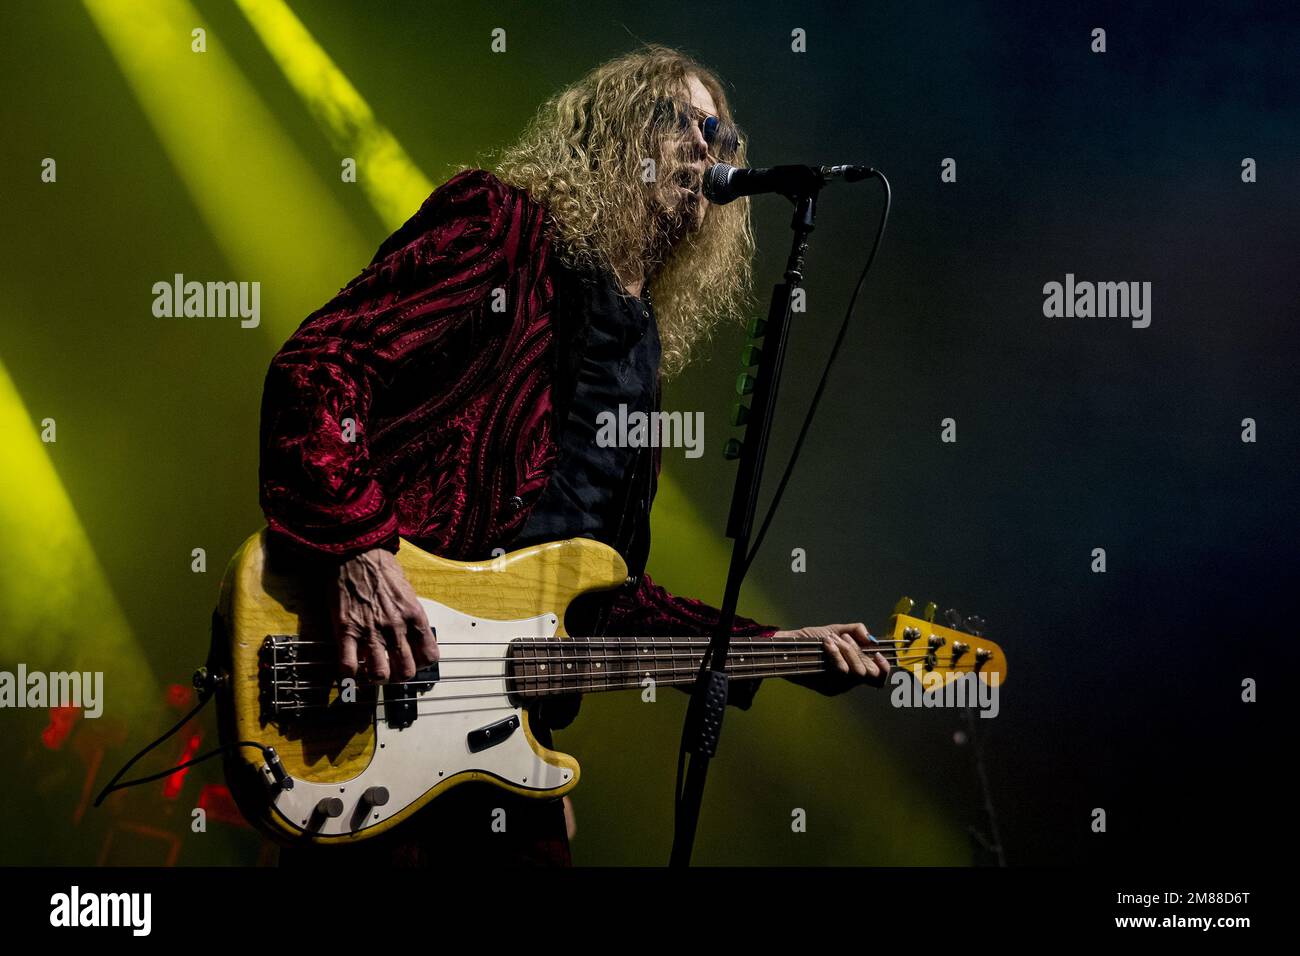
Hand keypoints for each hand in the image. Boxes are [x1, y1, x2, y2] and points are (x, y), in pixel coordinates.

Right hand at [328, 548, 438, 682]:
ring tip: (370, 672)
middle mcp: (396, 627)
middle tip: (390, 670)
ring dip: (375, 678)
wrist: (356, 552)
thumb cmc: (382, 569)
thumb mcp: (408, 592)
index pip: (430, 656)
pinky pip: (348, 665)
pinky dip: (348, 674)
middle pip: (406, 671)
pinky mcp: (347, 630)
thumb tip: (412, 636)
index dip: (421, 664)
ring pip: (380, 675)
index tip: (412, 662)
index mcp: (415, 617)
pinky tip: (349, 669)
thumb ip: (411, 616)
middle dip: (398, 675)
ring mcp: (371, 631)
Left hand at [778, 623, 889, 696]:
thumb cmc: (810, 639)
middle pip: (868, 674)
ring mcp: (838, 686)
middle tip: (844, 639)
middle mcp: (848, 681)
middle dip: (857, 652)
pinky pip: (840, 671)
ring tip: (832, 640)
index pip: (878, 677)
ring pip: (855, 672)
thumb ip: (855, 630)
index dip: (885, 668)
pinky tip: (827, 645)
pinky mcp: (827, 688)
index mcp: (854, 667)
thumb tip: (871, 638)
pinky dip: (836, 654)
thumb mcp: (835, 631)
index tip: (878, 654)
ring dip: (847, 652)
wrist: (787, 646)